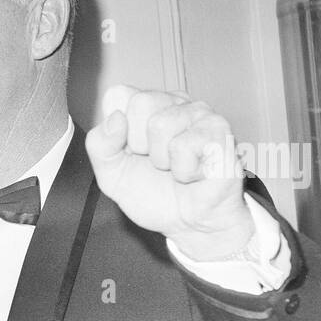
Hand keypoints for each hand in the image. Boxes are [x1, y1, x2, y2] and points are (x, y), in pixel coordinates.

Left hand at [86, 85, 254, 260]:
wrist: (188, 225)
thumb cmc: (154, 195)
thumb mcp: (111, 175)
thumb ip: (99, 146)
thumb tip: (115, 117)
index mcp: (146, 107)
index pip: (117, 95)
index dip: (117, 130)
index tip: (130, 152)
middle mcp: (174, 103)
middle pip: (140, 102)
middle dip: (140, 145)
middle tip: (156, 163)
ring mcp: (201, 114)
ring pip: (161, 124)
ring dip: (163, 162)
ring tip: (176, 169)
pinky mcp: (220, 131)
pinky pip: (185, 146)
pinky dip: (185, 172)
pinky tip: (196, 173)